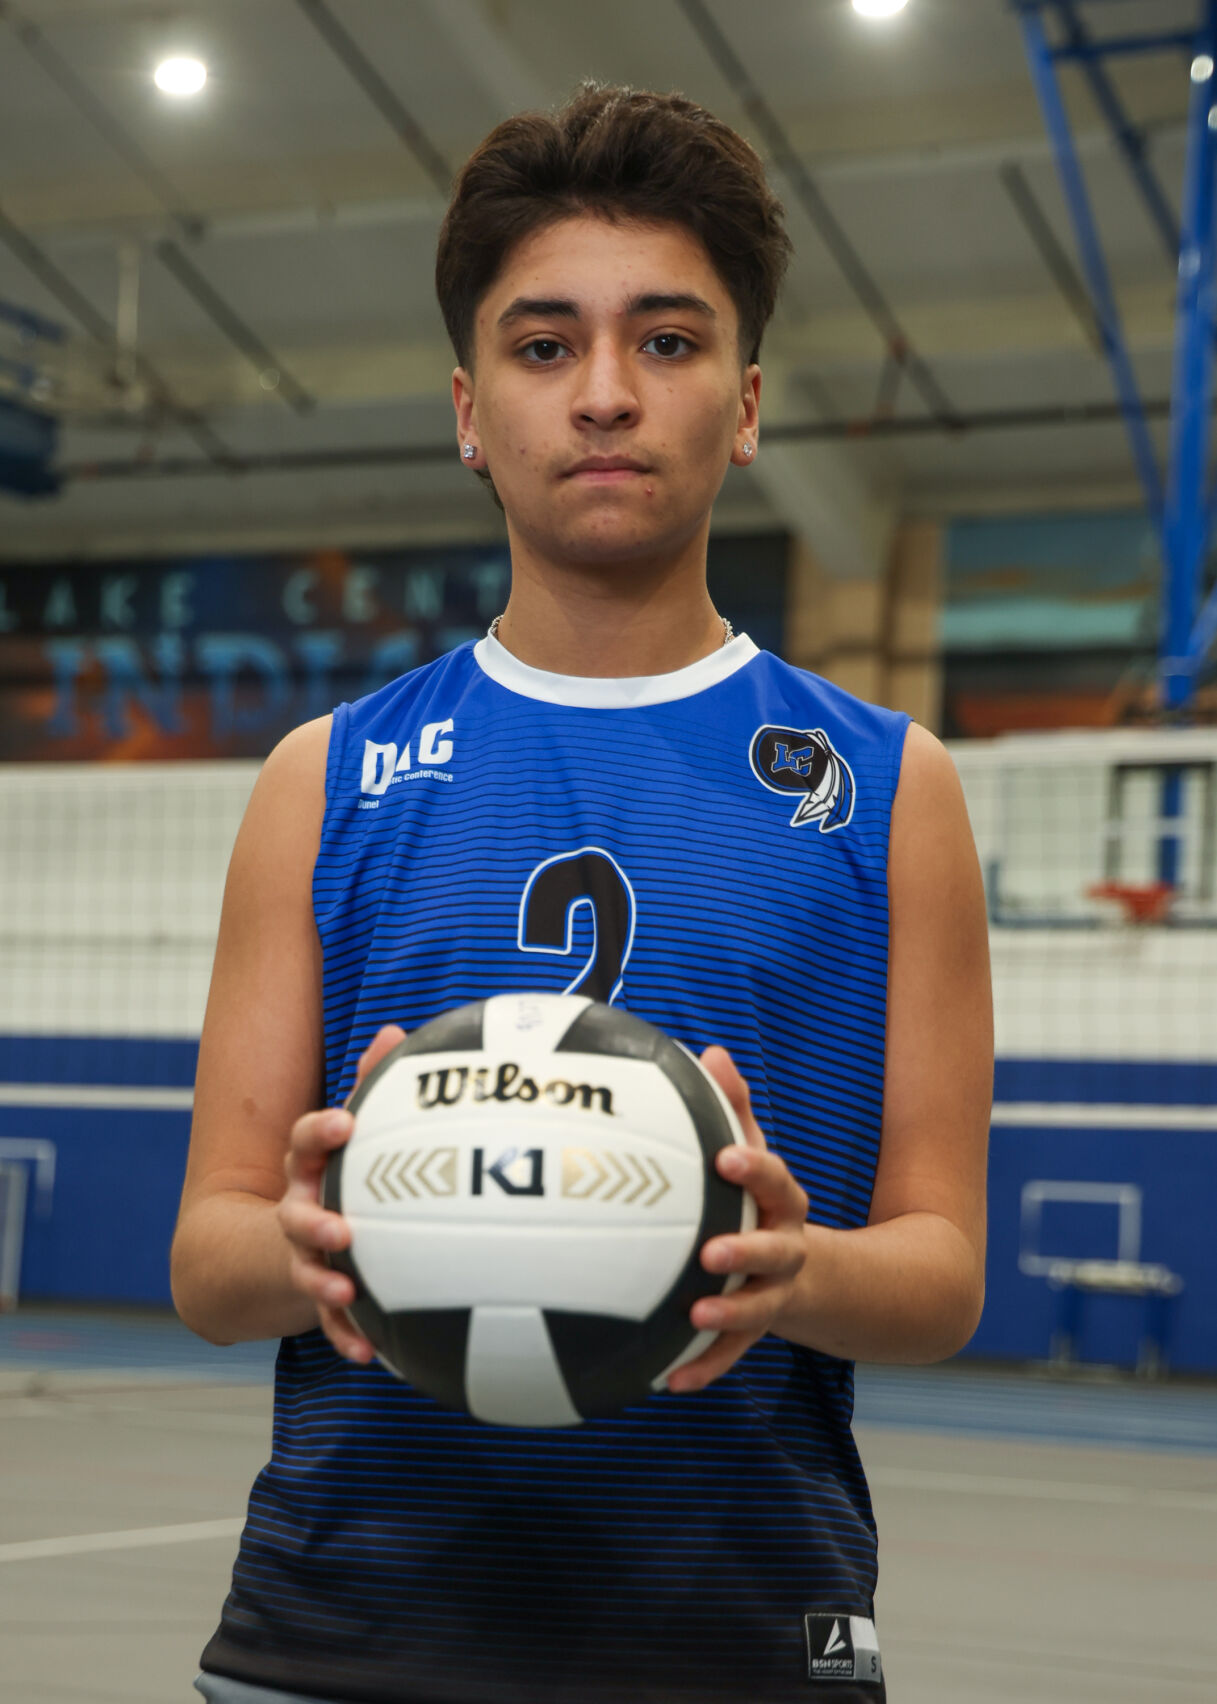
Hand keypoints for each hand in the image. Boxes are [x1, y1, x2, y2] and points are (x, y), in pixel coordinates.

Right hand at [276, 1024, 404, 1363]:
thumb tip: (394, 1031)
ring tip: (345, 1292)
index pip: (304, 1141)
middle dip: (314, 1219)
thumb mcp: (346, 1132)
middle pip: (296, 1212)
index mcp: (308, 1167)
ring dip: (324, 1282)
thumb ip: (371, 1083)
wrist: (274, 1244)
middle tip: (340, 1226)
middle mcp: (298, 1209)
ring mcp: (301, 1255)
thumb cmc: (334, 1173)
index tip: (344, 1123)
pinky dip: (346, 1336)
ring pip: (306, 1268)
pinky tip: (367, 1355)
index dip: (321, 1130)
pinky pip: (328, 1321)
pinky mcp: (312, 1294)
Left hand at [666, 1046, 809, 1393]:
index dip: (754, 1169)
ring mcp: (775, 1294)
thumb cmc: (760, 1201)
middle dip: (747, 1250)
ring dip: (729, 1315)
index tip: (724, 1158)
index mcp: (783, 1204)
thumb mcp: (754, 1154)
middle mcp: (786, 1249)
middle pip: (776, 1250)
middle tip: (710, 1251)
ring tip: (695, 1317)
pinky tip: (668, 1382)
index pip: (776, 1181)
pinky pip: (731, 1354)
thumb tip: (712, 1051)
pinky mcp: (757, 1330)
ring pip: (759, 1307)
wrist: (817, 1277)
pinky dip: (703, 1367)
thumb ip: (733, 1108)